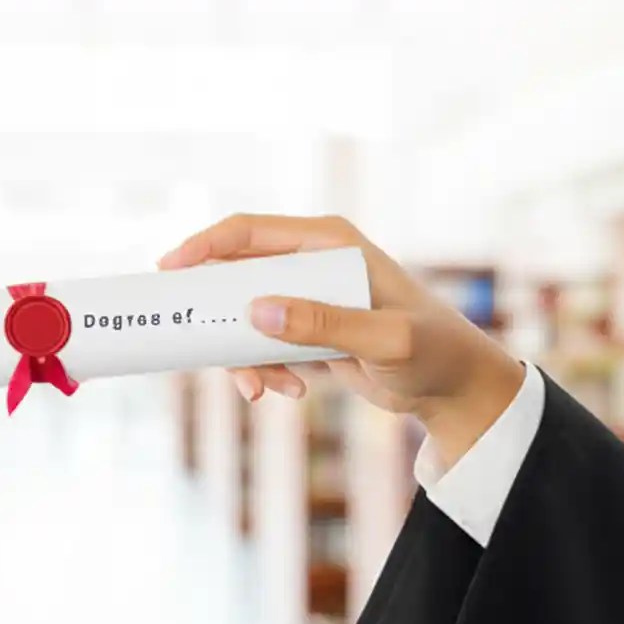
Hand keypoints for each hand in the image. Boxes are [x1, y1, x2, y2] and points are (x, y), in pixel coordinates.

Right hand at [157, 214, 523, 466]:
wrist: (454, 387)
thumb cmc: (433, 351)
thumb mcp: (385, 340)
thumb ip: (324, 324)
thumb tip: (257, 311)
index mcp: (328, 242)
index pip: (248, 231)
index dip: (203, 246)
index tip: (169, 270)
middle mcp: (310, 262)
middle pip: (234, 275)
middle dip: (217, 317)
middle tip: (201, 347)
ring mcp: (304, 296)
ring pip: (241, 318)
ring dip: (242, 356)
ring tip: (265, 389)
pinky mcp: (304, 329)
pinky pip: (258, 346)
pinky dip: (262, 371)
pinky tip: (292, 392)